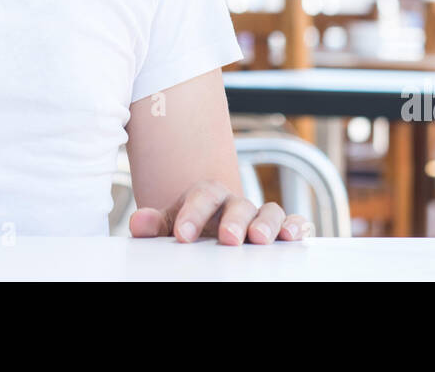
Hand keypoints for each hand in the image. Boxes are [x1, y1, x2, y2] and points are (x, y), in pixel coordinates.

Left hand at [128, 179, 312, 244]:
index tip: (183, 235)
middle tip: (228, 239)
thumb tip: (138, 222)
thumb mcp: (172, 225)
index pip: (204, 195)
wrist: (210, 232)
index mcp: (208, 197)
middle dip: (235, 220)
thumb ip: (156, 224)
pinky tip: (292, 236)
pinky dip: (296, 227)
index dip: (194, 212)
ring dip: (267, 224)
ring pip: (270, 211)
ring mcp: (260, 216)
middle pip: (239, 203)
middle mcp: (236, 204)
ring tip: (261, 240)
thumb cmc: (192, 227)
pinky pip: (294, 223)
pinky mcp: (281, 230)